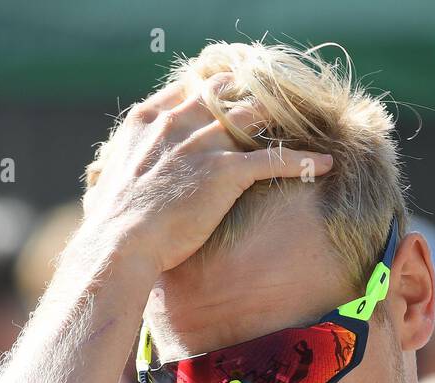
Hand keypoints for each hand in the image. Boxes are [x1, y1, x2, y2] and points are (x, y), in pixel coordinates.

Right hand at [80, 72, 333, 276]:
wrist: (120, 244)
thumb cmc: (112, 224)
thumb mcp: (110, 178)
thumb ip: (125, 163)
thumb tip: (116, 178)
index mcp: (148, 118)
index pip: (191, 86)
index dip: (217, 89)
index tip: (235, 96)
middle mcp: (177, 122)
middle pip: (227, 92)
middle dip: (253, 96)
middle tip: (277, 108)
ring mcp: (203, 144)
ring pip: (255, 116)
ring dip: (281, 119)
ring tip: (304, 126)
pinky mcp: (225, 172)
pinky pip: (275, 159)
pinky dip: (304, 160)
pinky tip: (324, 164)